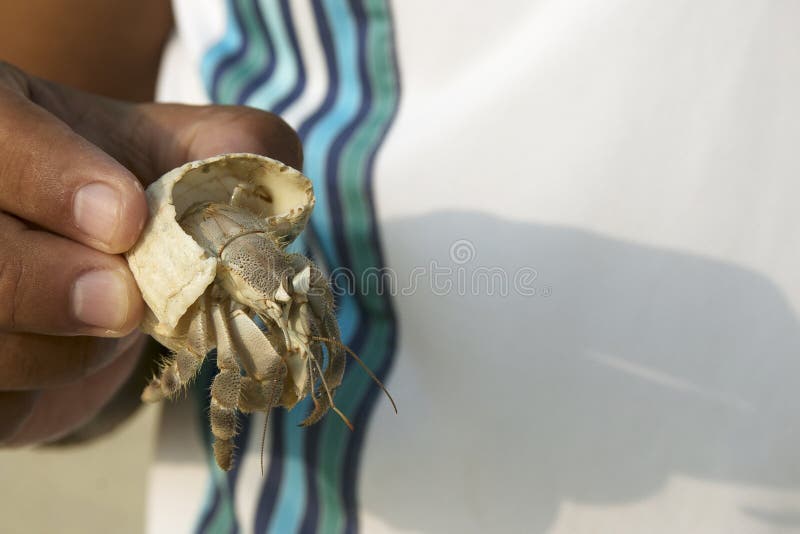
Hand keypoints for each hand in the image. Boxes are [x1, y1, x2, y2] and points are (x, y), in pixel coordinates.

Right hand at [0, 62, 301, 444]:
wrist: (100, 277)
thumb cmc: (135, 199)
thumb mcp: (185, 157)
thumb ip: (233, 146)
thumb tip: (261, 165)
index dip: (51, 177)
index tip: (127, 221)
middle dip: (49, 282)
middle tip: (124, 300)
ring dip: (65, 348)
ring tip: (115, 320)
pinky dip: (41, 392)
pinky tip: (68, 356)